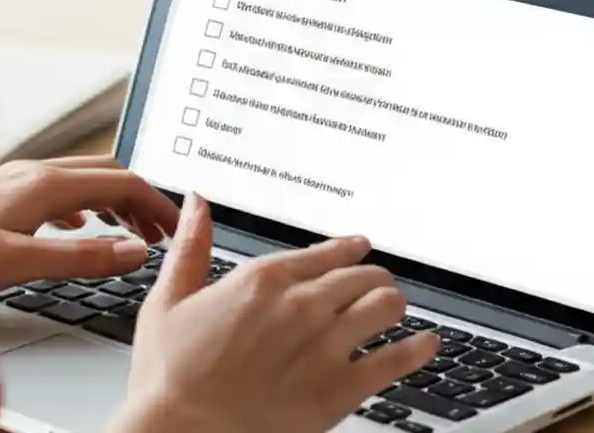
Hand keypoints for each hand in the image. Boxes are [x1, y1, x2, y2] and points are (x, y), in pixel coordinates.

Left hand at [0, 156, 179, 291]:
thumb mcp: (18, 263)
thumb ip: (81, 258)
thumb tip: (136, 252)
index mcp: (45, 186)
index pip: (124, 183)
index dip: (158, 206)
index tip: (177, 229)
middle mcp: (33, 174)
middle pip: (108, 174)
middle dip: (141, 200)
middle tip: (158, 233)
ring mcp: (16, 180)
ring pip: (82, 180)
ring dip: (113, 201)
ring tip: (129, 230)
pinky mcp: (2, 193)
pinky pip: (57, 190)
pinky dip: (84, 205)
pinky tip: (78, 225)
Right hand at [109, 193, 437, 432]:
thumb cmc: (168, 379)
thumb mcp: (168, 302)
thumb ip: (192, 248)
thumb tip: (197, 204)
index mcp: (263, 281)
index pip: (326, 252)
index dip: (349, 249)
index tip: (357, 249)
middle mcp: (302, 306)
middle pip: (363, 276)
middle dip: (372, 278)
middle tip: (374, 284)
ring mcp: (325, 346)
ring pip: (386, 306)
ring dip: (393, 304)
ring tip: (393, 309)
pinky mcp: (340, 388)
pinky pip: (397, 359)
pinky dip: (418, 349)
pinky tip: (425, 345)